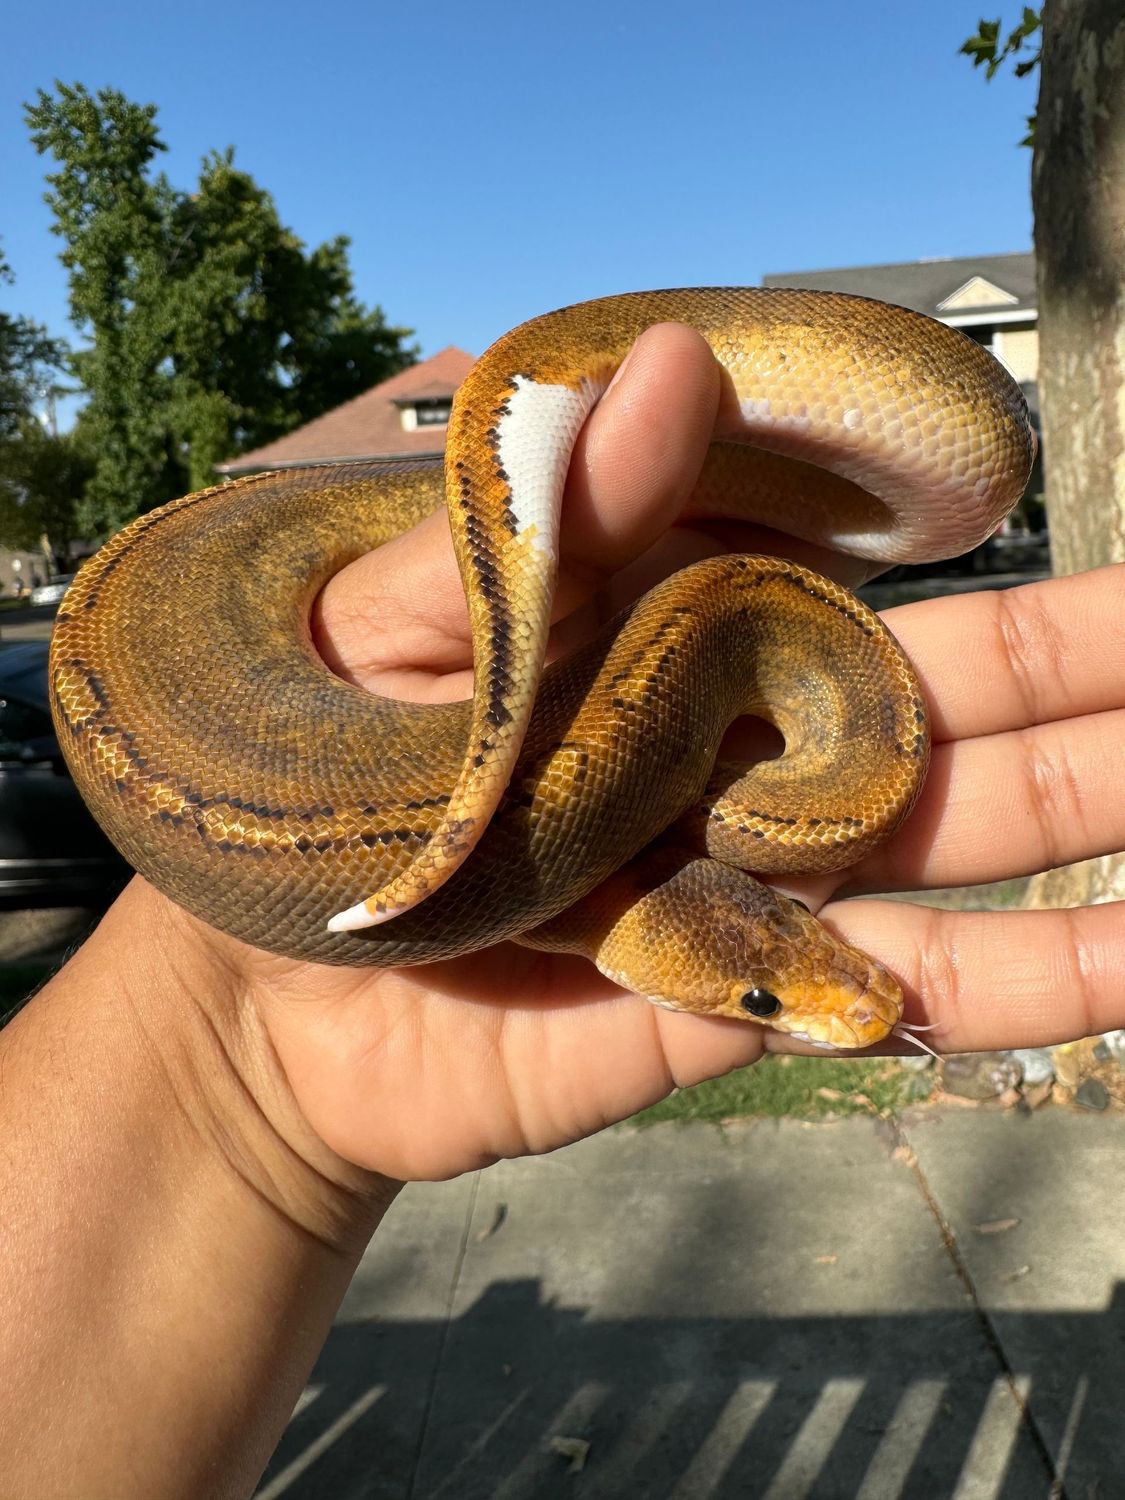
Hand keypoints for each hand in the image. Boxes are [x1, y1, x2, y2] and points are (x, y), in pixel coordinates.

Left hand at [148, 324, 1124, 1182]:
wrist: (263, 985)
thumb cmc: (311, 771)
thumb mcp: (412, 619)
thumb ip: (555, 522)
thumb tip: (676, 355)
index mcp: (688, 641)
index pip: (887, 600)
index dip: (1021, 592)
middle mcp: (749, 756)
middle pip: (966, 718)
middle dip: (1104, 693)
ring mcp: (754, 880)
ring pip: (962, 848)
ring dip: (1098, 823)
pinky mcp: (732, 999)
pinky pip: (890, 988)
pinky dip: (1018, 981)